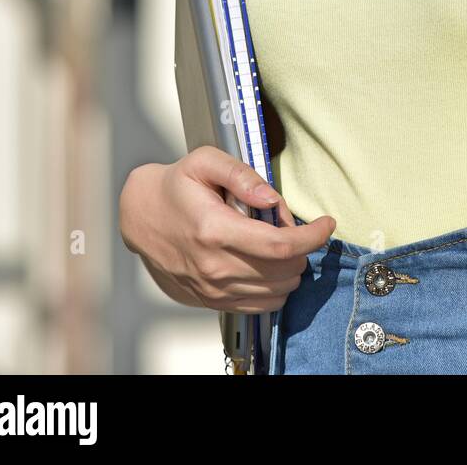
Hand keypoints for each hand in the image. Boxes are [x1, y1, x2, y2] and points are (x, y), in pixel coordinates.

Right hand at [119, 148, 336, 314]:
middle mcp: (215, 266)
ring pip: (277, 292)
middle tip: (286, 222)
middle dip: (301, 246)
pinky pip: (260, 305)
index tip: (326, 224)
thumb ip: (241, 174)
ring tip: (274, 240)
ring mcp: (213, 289)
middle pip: (284, 271)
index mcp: (215, 230)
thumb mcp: (204, 161)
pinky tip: (267, 262)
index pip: (280, 245)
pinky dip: (275, 286)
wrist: (140, 217)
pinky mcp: (212, 301)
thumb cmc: (174, 187)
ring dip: (290, 267)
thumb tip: (271, 198)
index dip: (312, 237)